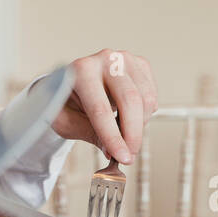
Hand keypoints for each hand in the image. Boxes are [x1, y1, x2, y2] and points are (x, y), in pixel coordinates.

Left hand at [49, 49, 157, 163]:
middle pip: (129, 101)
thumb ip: (89, 134)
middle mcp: (104, 60)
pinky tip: (129, 117)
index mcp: (81, 71)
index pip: (100, 109)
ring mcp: (125, 59)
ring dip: (140, 125)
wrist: (71, 81)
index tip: (122, 157)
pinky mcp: (139, 64)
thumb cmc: (65, 101)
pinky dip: (145, 114)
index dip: (113, 136)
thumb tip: (112, 152)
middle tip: (129, 155)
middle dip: (133, 134)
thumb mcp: (66, 121)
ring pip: (146, 99)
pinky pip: (152, 96)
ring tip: (124, 134)